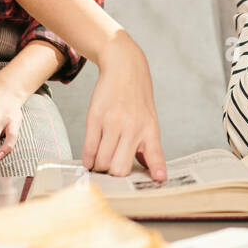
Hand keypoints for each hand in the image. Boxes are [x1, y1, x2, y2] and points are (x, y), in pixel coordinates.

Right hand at [85, 30, 167, 180]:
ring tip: (102, 160)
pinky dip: (88, 159)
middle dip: (114, 174)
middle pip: (120, 169)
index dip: (157, 169)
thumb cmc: (137, 98)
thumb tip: (150, 172)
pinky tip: (92, 157)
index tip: (159, 179)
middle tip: (113, 168)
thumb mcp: (150, 120)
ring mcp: (113, 123)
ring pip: (102, 162)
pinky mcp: (95, 118)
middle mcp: (133, 128)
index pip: (155, 154)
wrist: (125, 68)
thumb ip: (148, 146)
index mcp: (150, 130)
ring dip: (100, 167)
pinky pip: (89, 149)